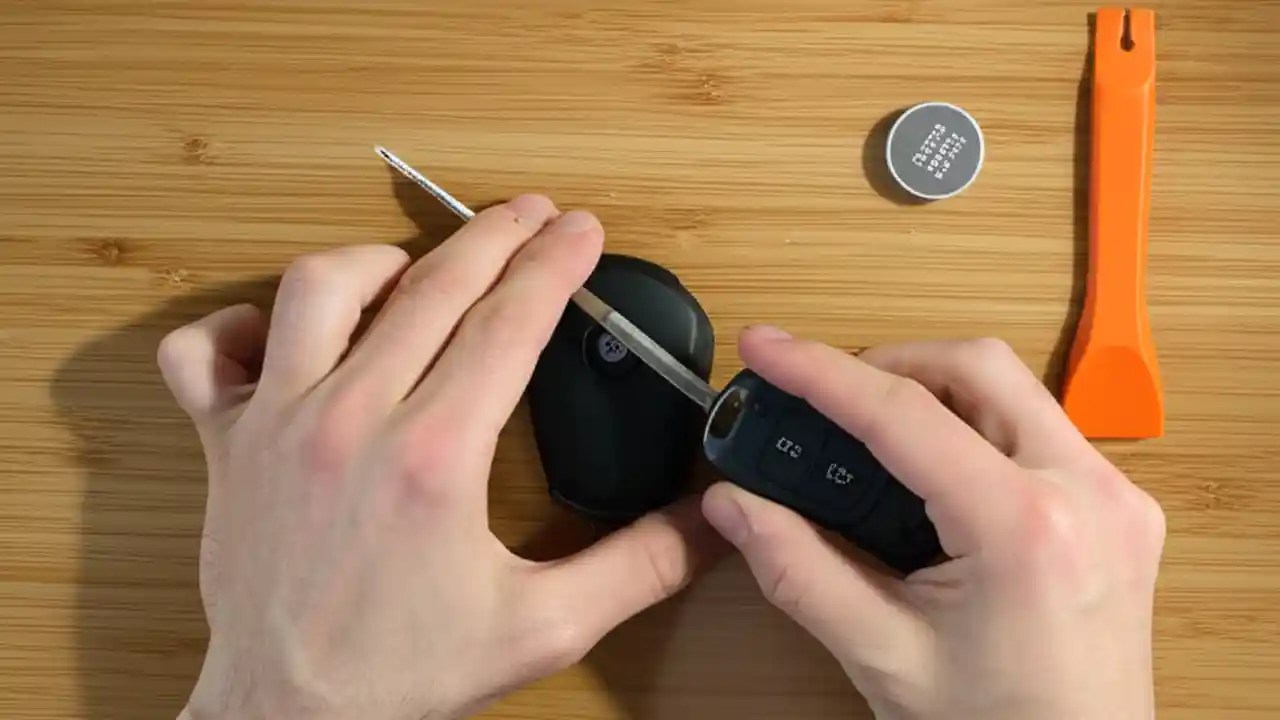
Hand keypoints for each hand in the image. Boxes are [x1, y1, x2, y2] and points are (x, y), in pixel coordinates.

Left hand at [161, 196, 720, 719]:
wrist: (290, 715)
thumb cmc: (402, 672)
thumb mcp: (543, 628)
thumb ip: (637, 567)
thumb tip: (706, 521)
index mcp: (434, 457)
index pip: (508, 324)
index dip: (554, 265)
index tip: (580, 230)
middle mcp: (351, 419)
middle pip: (432, 285)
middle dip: (494, 235)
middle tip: (532, 212)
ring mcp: (278, 423)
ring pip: (317, 287)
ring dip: (378, 262)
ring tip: (419, 270)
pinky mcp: (225, 444)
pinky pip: (205, 351)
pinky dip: (239, 325)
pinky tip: (285, 337)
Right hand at [703, 328, 1164, 719]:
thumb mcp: (883, 656)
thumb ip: (798, 570)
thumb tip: (732, 503)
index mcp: (1024, 529)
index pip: (904, 415)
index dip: (820, 372)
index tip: (763, 345)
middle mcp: (1088, 494)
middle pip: (976, 368)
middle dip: (889, 364)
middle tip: (823, 398)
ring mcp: (1117, 498)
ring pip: (1014, 389)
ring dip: (936, 392)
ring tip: (871, 436)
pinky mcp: (1122, 509)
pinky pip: (1041, 429)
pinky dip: (976, 426)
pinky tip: (933, 471)